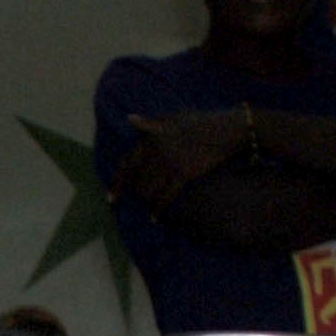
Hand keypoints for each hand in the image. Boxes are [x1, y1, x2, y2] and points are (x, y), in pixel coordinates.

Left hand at [116, 109, 253, 213]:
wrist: (225, 130)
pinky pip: (165, 196)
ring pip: (148, 189)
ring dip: (146, 201)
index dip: (117, 181)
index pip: (127, 163)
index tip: (110, 196)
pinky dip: (158, 209)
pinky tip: (155, 218)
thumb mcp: (174, 117)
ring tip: (146, 206)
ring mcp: (169, 161)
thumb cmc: (200, 122)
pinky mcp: (183, 172)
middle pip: (136, 180)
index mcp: (152, 136)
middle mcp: (157, 149)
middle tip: (126, 204)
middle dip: (131, 194)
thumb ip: (151, 122)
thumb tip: (130, 119)